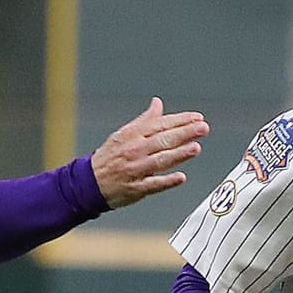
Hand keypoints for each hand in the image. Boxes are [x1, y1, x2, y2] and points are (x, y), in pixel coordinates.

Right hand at [91, 97, 208, 208]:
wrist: (88, 182)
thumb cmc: (109, 157)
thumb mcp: (124, 134)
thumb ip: (144, 120)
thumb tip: (157, 103)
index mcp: (133, 135)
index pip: (160, 125)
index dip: (180, 121)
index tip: (198, 118)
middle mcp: (135, 150)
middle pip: (163, 140)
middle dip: (185, 133)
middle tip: (203, 128)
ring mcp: (135, 170)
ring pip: (160, 160)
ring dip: (179, 154)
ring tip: (196, 148)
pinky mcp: (135, 188)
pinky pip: (153, 185)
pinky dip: (167, 181)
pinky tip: (181, 177)